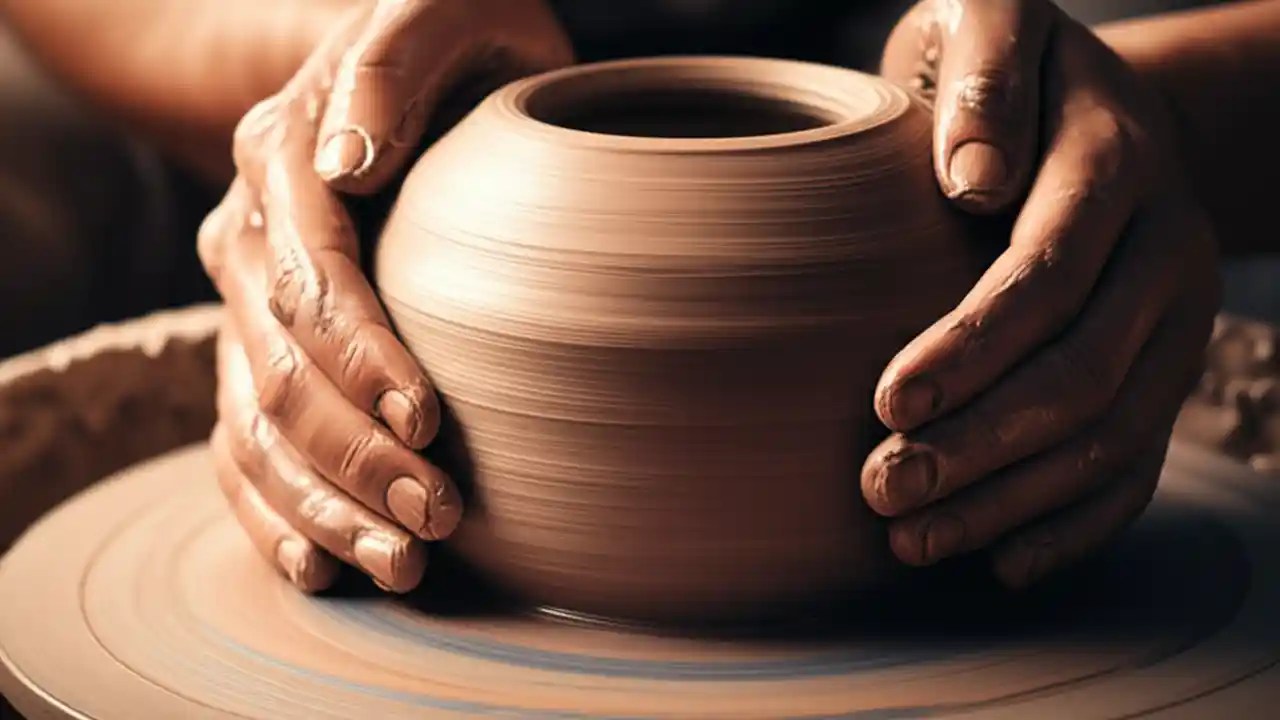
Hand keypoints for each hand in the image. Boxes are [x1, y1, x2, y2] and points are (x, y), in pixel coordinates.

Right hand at [198, 1, 572, 591]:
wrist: (407, 59)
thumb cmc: (454, 40)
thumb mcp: (441, 14)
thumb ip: (392, 65)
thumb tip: (347, 162)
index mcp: (281, 156)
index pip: (313, 278)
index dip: (364, 358)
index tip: (429, 422)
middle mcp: (246, 237)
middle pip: (280, 370)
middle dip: (353, 455)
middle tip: (437, 516)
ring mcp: (242, 302)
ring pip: (254, 424)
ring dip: (322, 505)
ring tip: (402, 564)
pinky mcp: (258, 348)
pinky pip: (238, 444)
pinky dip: (273, 513)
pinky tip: (319, 568)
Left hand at [867, 0, 1220, 587]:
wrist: (1109, 105)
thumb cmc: (1015, 69)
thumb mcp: (994, 22)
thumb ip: (987, 74)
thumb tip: (968, 177)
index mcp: (1116, 167)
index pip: (1045, 275)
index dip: (972, 348)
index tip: (889, 402)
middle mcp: (1163, 254)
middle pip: (1083, 375)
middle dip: (980, 445)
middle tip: (881, 491)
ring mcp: (1174, 325)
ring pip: (1110, 437)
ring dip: (1010, 500)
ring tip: (912, 541)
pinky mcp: (1164, 371)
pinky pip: (1138, 465)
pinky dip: (1073, 523)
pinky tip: (1002, 562)